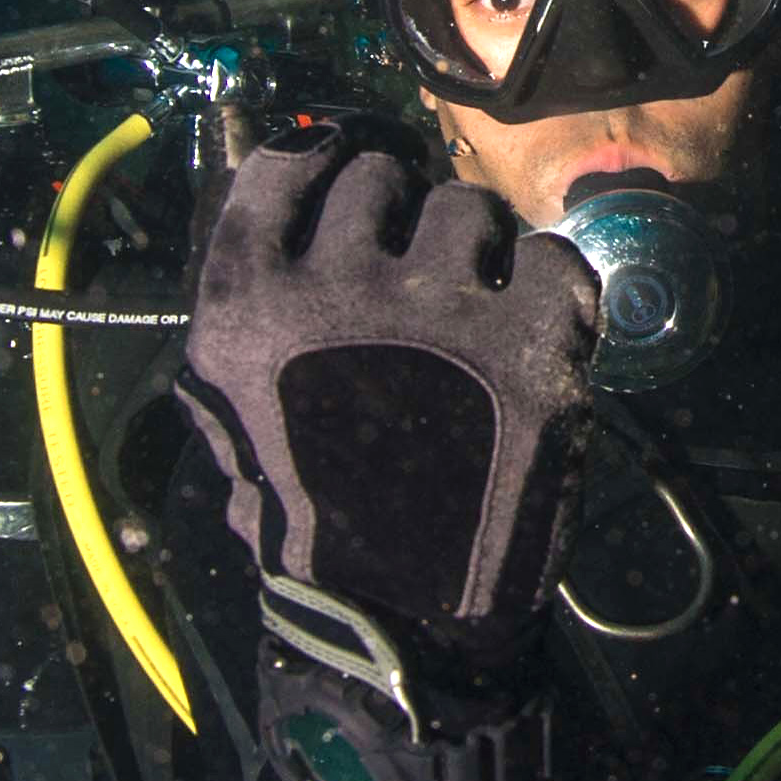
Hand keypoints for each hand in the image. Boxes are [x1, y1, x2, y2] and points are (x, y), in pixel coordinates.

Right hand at [174, 136, 597, 655]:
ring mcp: (443, 310)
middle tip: (412, 276)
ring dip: (474, 247)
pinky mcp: (536, 342)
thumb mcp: (227, 410)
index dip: (328, 166)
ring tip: (471, 311)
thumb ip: (248, 301)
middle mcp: (339, 288)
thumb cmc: (310, 520)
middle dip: (399, 216)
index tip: (349, 188)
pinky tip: (529, 334)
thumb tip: (281, 177)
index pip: (292, 163)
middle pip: (383, 176)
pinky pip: (553, 257)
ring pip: (470, 208)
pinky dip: (548, 287)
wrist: (406, 617)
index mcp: (247, 304)